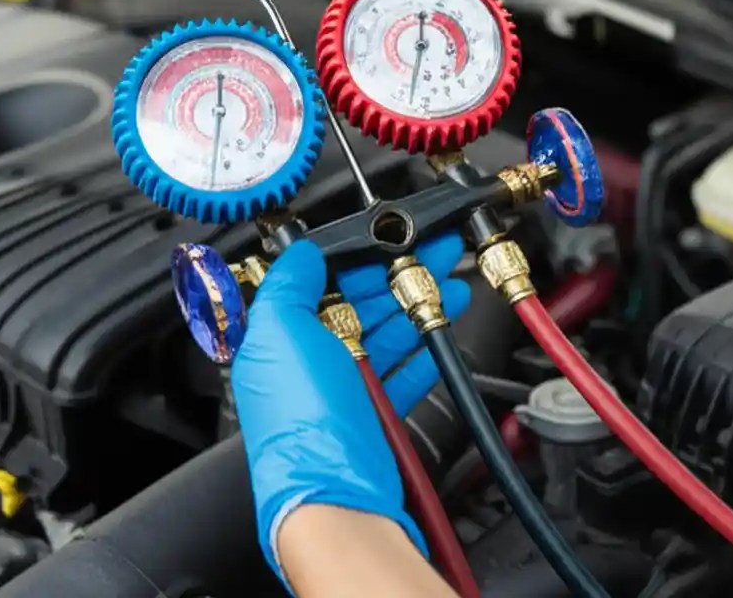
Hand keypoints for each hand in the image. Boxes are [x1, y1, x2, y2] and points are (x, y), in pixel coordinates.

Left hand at [232, 235, 469, 579]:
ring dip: (420, 305)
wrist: (337, 496)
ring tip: (453, 284)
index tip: (393, 237)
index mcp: (279, 338)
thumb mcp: (281, 334)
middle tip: (437, 252)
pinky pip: (403, 372)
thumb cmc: (304, 424)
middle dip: (400, 274)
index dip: (359, 254)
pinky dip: (423, 350)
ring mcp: (344, 389)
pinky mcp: (375, 413)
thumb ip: (285, 285)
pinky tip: (440, 335)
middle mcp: (310, 362)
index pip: (321, 280)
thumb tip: (297, 251)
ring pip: (387, 333)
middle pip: (360, 303)